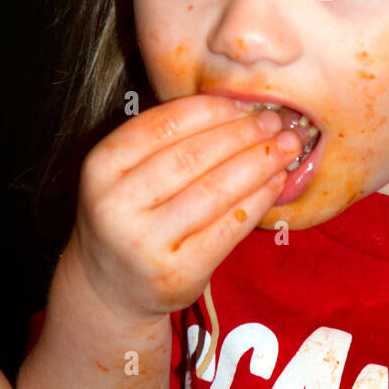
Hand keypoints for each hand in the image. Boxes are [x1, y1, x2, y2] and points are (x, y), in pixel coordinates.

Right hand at [66, 96, 301, 321]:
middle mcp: (116, 204)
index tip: (243, 103)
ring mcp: (146, 242)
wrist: (112, 286)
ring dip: (259, 162)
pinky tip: (276, 182)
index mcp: (101, 166)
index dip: (210, 110)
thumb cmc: (133, 213)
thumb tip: (241, 108)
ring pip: (215, 190)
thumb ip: (168, 140)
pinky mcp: (178, 272)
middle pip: (193, 156)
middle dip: (242, 134)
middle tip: (275, 120)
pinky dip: (259, 199)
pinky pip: (229, 227)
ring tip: (286, 146)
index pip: (164, 124)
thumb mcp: (128, 172)